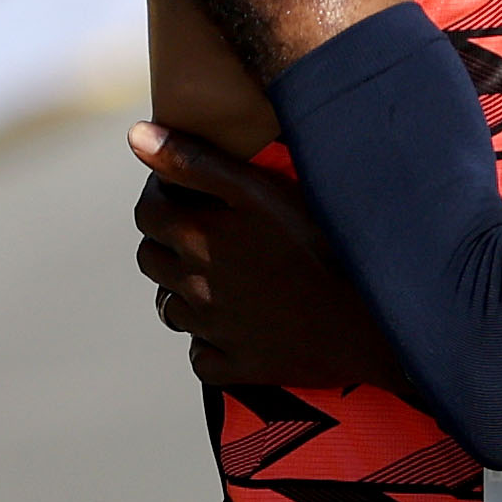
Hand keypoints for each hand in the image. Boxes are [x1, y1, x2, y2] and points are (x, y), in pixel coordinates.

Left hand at [127, 123, 401, 390]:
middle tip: (210, 231)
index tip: (190, 193)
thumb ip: (195, 161)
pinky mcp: (237, 366)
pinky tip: (237, 324)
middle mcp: (194, 286)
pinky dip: (210, 340)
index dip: (162, 197)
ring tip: (224, 277)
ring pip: (171, 308)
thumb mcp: (261, 190)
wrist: (366, 318)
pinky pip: (202, 356)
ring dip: (185, 290)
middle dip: (169, 241)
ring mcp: (213, 330)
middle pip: (151, 260)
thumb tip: (135, 135)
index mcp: (195, 239)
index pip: (147, 213)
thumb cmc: (320, 243)